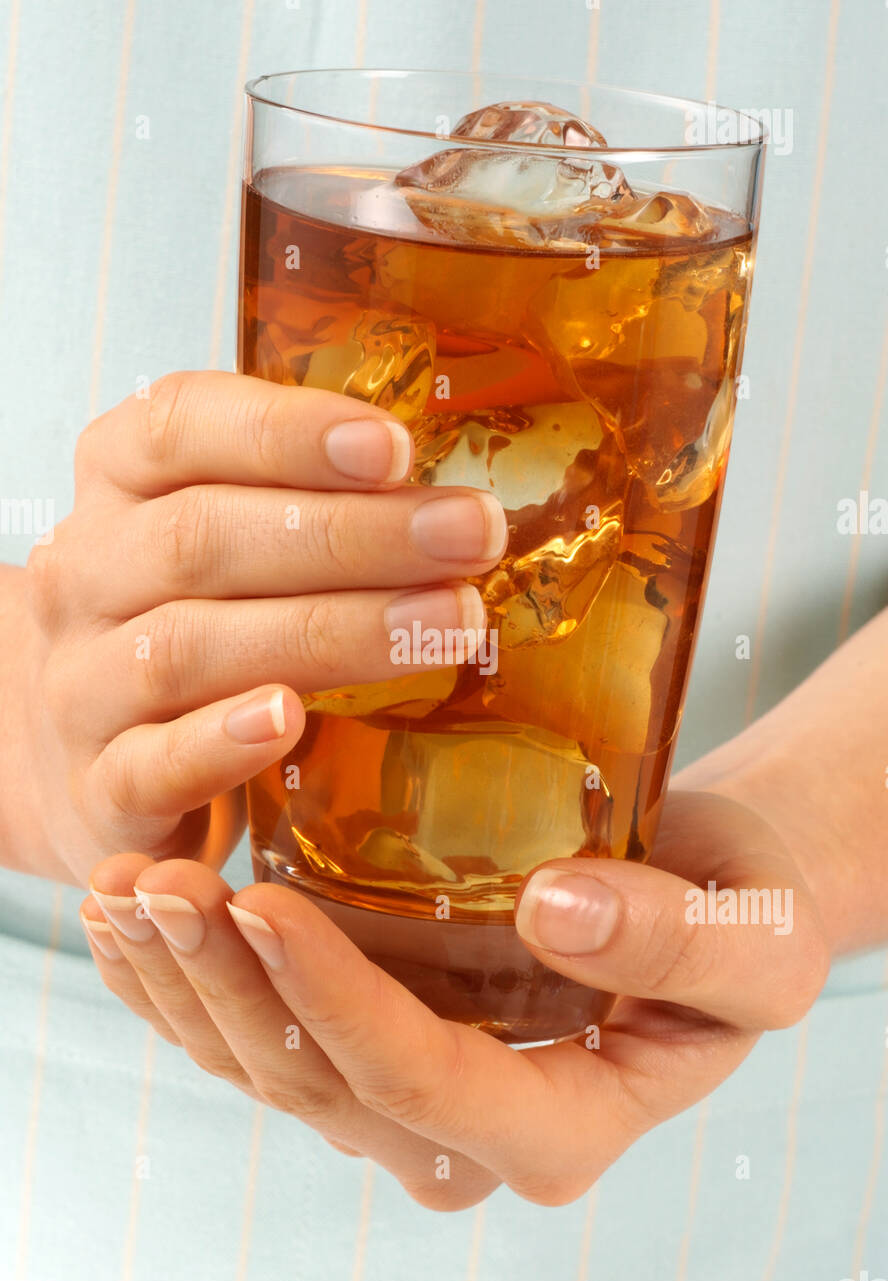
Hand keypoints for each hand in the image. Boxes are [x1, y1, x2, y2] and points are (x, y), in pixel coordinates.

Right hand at [17, 370, 505, 882]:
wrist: (84, 756)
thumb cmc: (193, 628)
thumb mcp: (229, 542)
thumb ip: (308, 507)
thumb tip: (454, 502)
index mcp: (117, 486)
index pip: (178, 427)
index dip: (287, 433)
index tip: (396, 448)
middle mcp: (84, 576)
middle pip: (201, 538)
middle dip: (352, 536)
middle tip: (471, 537)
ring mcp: (80, 685)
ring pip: (184, 648)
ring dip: (329, 633)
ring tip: (445, 624)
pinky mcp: (98, 785)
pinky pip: (148, 764)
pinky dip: (219, 741)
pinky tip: (290, 719)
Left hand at [81, 786, 828, 1209]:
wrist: (705, 890)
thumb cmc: (743, 914)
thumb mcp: (759, 939)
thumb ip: (682, 942)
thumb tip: (555, 912)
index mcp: (556, 1128)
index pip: (422, 1084)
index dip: (334, 1002)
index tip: (265, 904)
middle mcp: (459, 1133)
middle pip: (315, 1083)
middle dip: (225, 988)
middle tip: (159, 887)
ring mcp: (400, 1093)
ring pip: (263, 1065)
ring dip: (181, 982)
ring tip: (125, 889)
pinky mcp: (363, 1037)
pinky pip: (253, 1031)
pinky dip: (183, 976)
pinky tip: (135, 911)